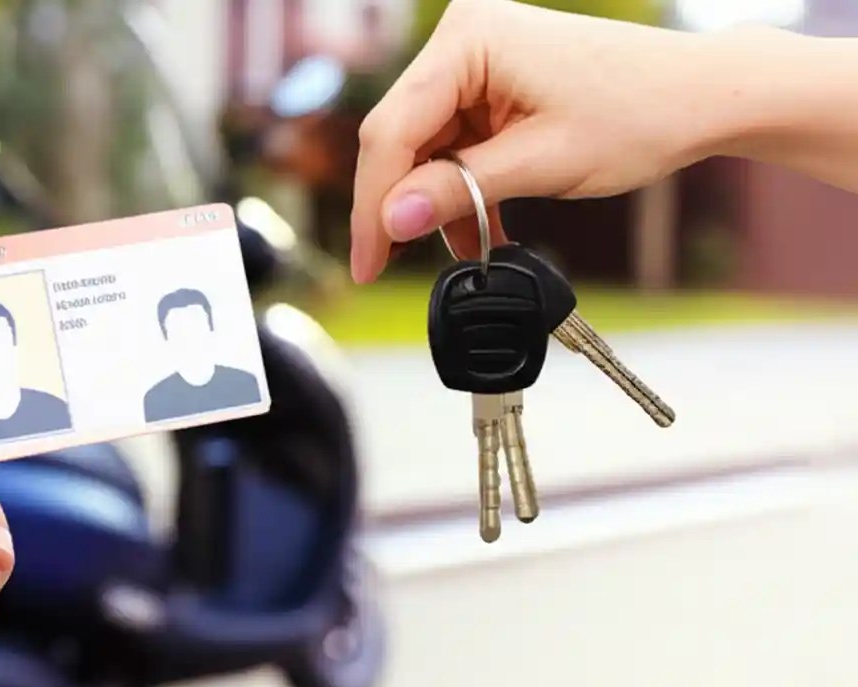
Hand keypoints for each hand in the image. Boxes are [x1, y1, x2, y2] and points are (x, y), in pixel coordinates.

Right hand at [350, 0, 726, 281]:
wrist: (701, 94)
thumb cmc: (642, 110)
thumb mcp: (541, 163)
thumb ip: (458, 193)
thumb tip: (392, 222)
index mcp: (469, 38)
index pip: (392, 129)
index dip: (374, 203)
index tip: (369, 261)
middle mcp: (463, 38)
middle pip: (399, 135)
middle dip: (399, 204)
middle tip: (387, 264)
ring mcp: (475, 58)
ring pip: (423, 145)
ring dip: (436, 202)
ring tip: (462, 247)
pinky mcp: (489, 82)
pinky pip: (453, 142)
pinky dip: (461, 187)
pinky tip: (478, 225)